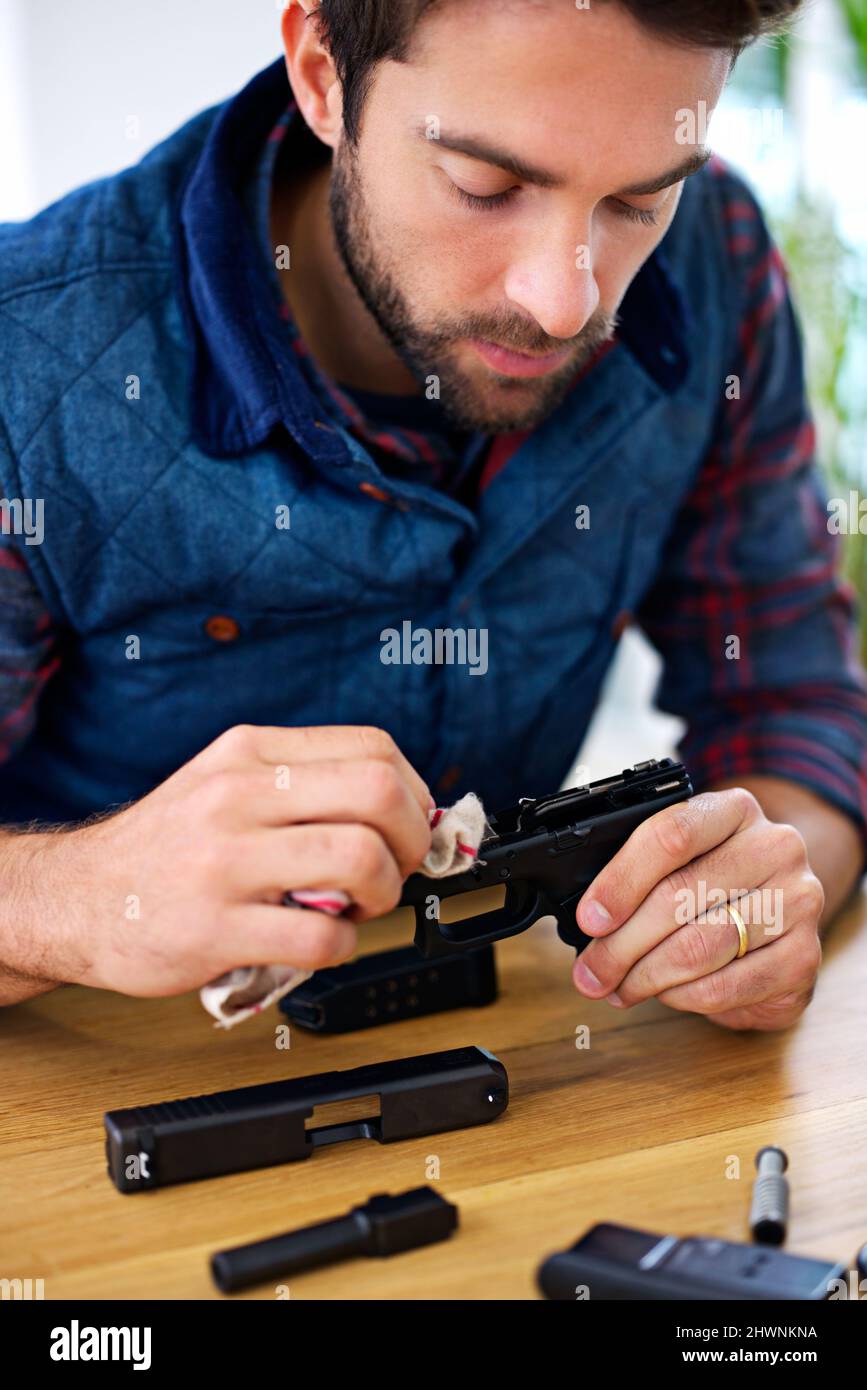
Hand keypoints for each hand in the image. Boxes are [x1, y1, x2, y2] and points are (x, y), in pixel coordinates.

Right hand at [48, 724, 430, 997]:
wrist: (77, 898)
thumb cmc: (169, 846)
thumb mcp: (226, 782)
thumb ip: (305, 786)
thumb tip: (408, 811)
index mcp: (250, 752)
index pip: (374, 748)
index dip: (415, 794)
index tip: (411, 826)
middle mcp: (238, 794)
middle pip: (379, 794)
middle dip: (412, 840)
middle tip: (395, 869)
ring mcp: (225, 861)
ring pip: (361, 859)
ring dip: (382, 894)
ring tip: (355, 907)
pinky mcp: (215, 928)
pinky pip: (321, 936)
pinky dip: (341, 945)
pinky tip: (317, 940)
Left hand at [571, 788, 824, 1030]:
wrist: (783, 909)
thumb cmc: (717, 881)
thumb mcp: (683, 858)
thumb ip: (641, 873)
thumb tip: (591, 920)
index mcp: (735, 809)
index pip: (671, 834)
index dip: (621, 881)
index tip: (589, 919)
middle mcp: (775, 848)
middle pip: (679, 897)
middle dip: (621, 943)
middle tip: (591, 972)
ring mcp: (798, 902)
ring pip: (700, 947)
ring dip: (646, 976)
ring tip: (618, 988)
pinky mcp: (804, 957)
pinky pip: (726, 986)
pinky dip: (683, 996)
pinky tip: (664, 994)